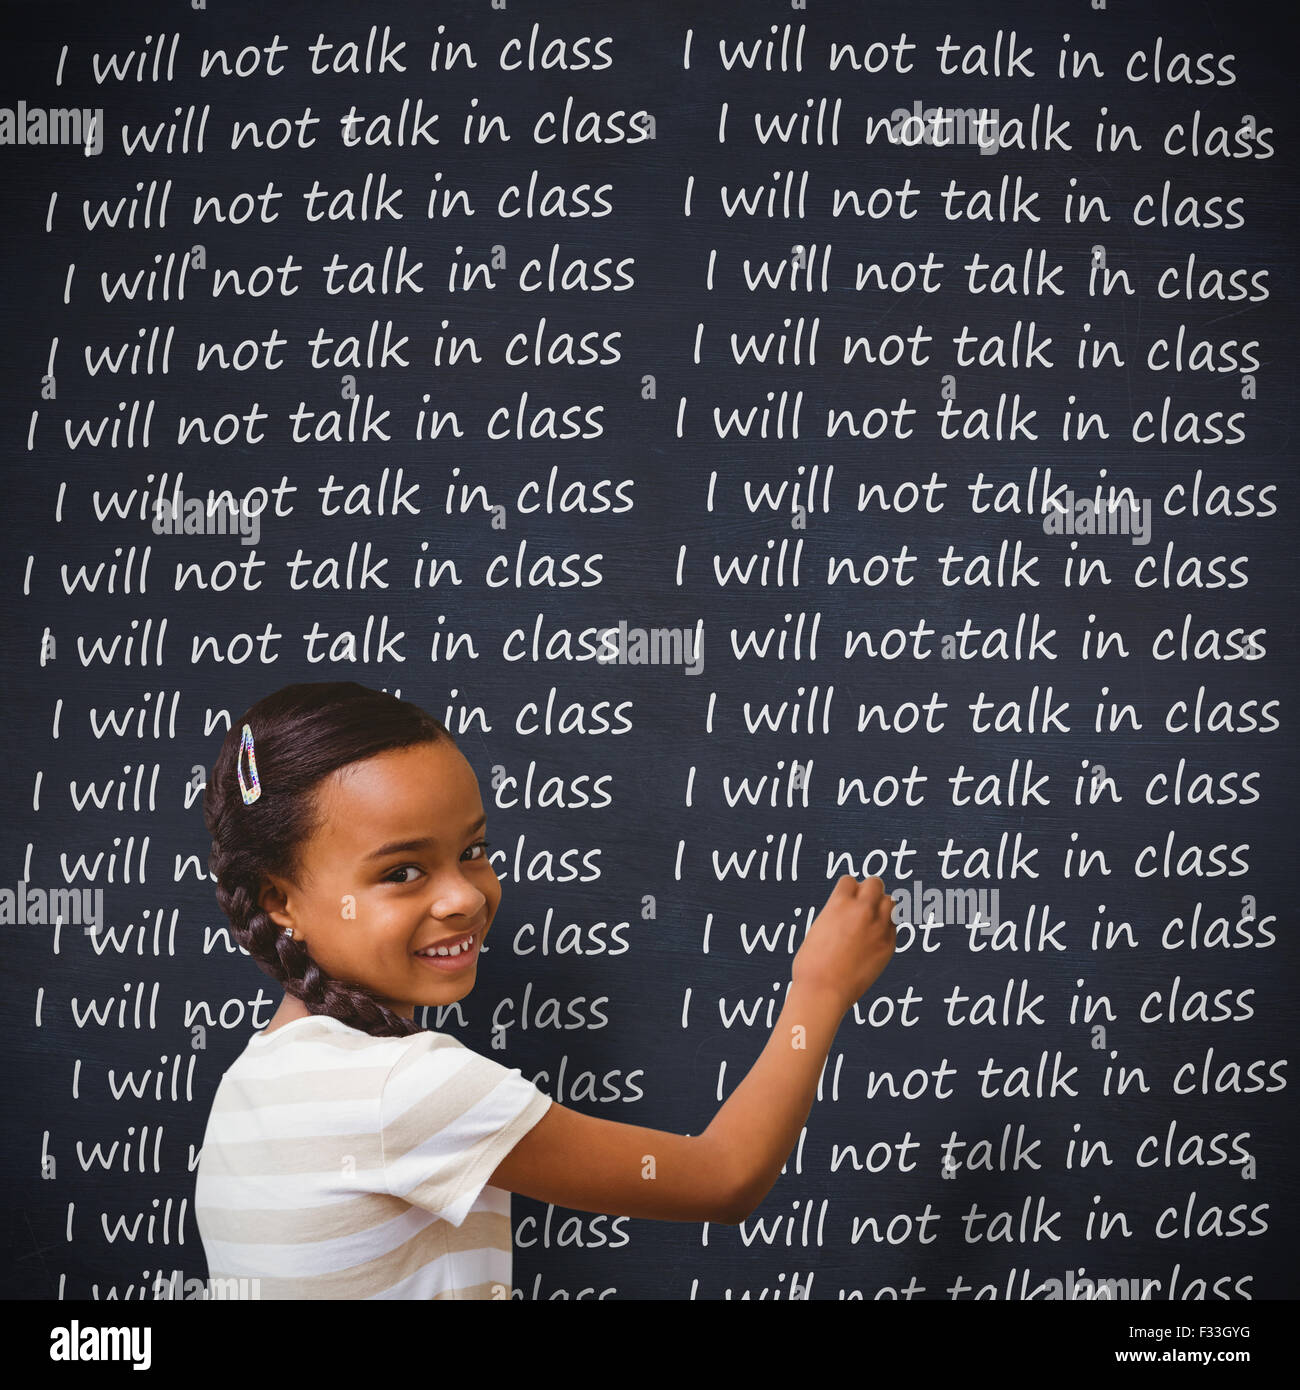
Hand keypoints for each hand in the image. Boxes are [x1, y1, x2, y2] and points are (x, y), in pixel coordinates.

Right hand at [791, 875, 896, 1011]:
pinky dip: (886, 928)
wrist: (823, 990)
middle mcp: (862, 910)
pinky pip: (894, 926)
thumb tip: (847, 911)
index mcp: (839, 903)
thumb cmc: (812, 963)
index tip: (846, 899)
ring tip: (871, 921)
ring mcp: (878, 927)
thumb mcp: (819, 928)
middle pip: (875, 884)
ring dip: (882, 907)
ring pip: (891, 902)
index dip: (847, 890)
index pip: (850, 880)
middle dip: (869, 891)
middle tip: (862, 906)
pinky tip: (874, 939)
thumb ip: (837, 914)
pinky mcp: (889, 945)